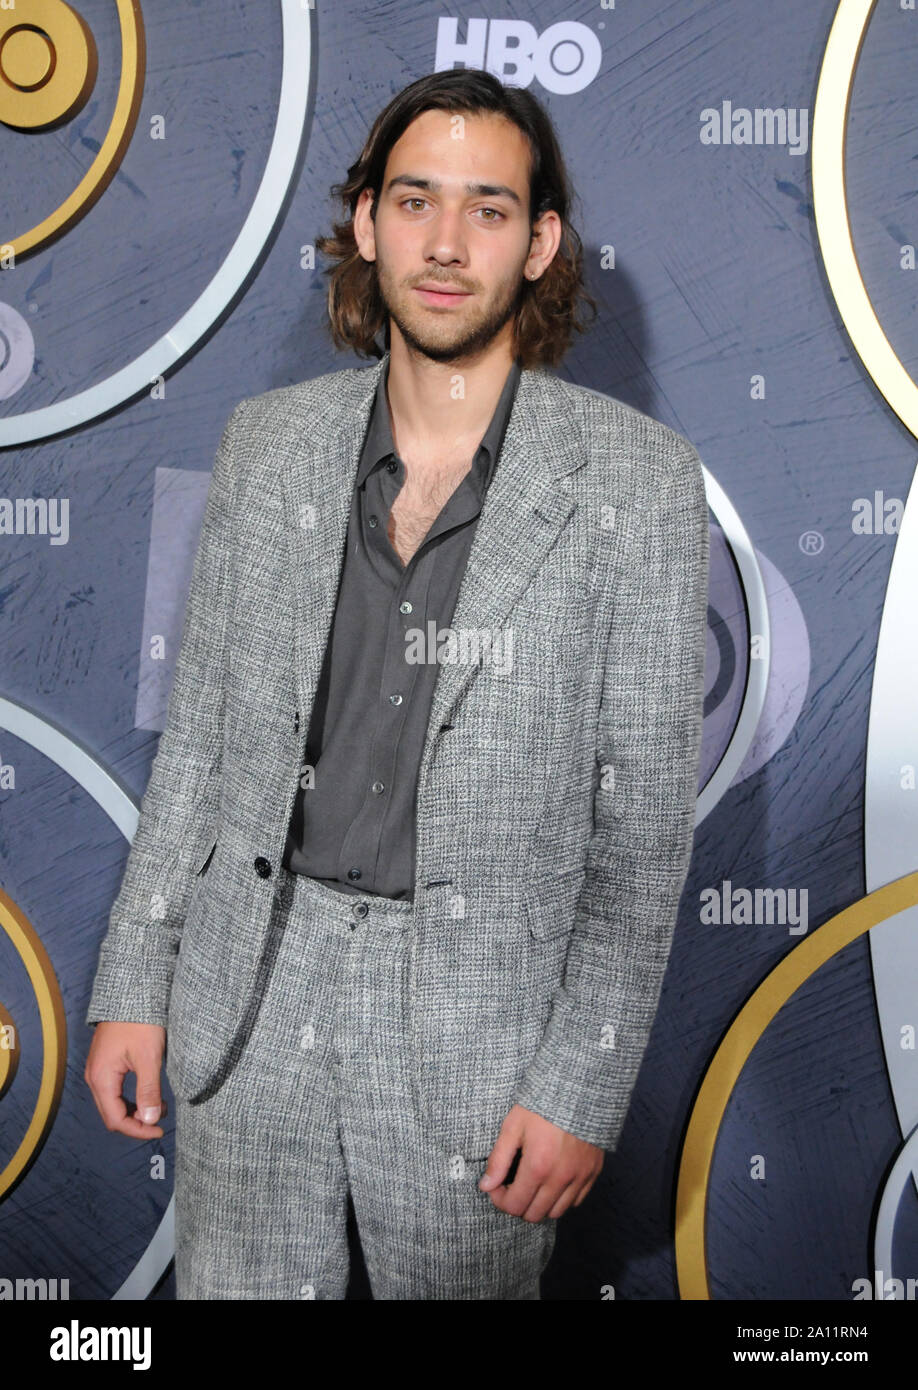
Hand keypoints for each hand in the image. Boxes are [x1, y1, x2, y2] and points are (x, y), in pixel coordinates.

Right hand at [84, 1021, 166, 1138]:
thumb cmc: (140, 1022)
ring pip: (113, 1103)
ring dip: (135, 1110)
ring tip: (159, 1105)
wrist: (131, 993)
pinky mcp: (106, 1063)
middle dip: (136, 1122)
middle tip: (160, 1120)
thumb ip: (148, 1090)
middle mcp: (95, 1077)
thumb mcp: (148, 1057)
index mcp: (101, 1078)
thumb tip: (149, 1120)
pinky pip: (115, 1090)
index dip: (138, 1130)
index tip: (159, 1130)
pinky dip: (131, 1098)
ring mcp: (98, 1070)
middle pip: (112, 1114)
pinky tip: (149, 1093)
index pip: (116, 1119)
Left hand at [479, 1104, 603, 1220]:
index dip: (500, 1200)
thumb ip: (498, 1159)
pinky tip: (552, 1181)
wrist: (579, 1089)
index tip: (496, 1185)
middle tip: (511, 1185)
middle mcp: (561, 1178)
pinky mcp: (593, 1172)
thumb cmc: (542, 1105)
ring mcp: (579, 1177)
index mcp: (538, 1167)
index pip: (514, 1205)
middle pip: (534, 1214)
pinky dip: (562, 1198)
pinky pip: (576, 1201)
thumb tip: (486, 1185)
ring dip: (539, 1204)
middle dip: (518, 1204)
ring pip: (556, 1212)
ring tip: (531, 1185)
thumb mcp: (513, 1126)